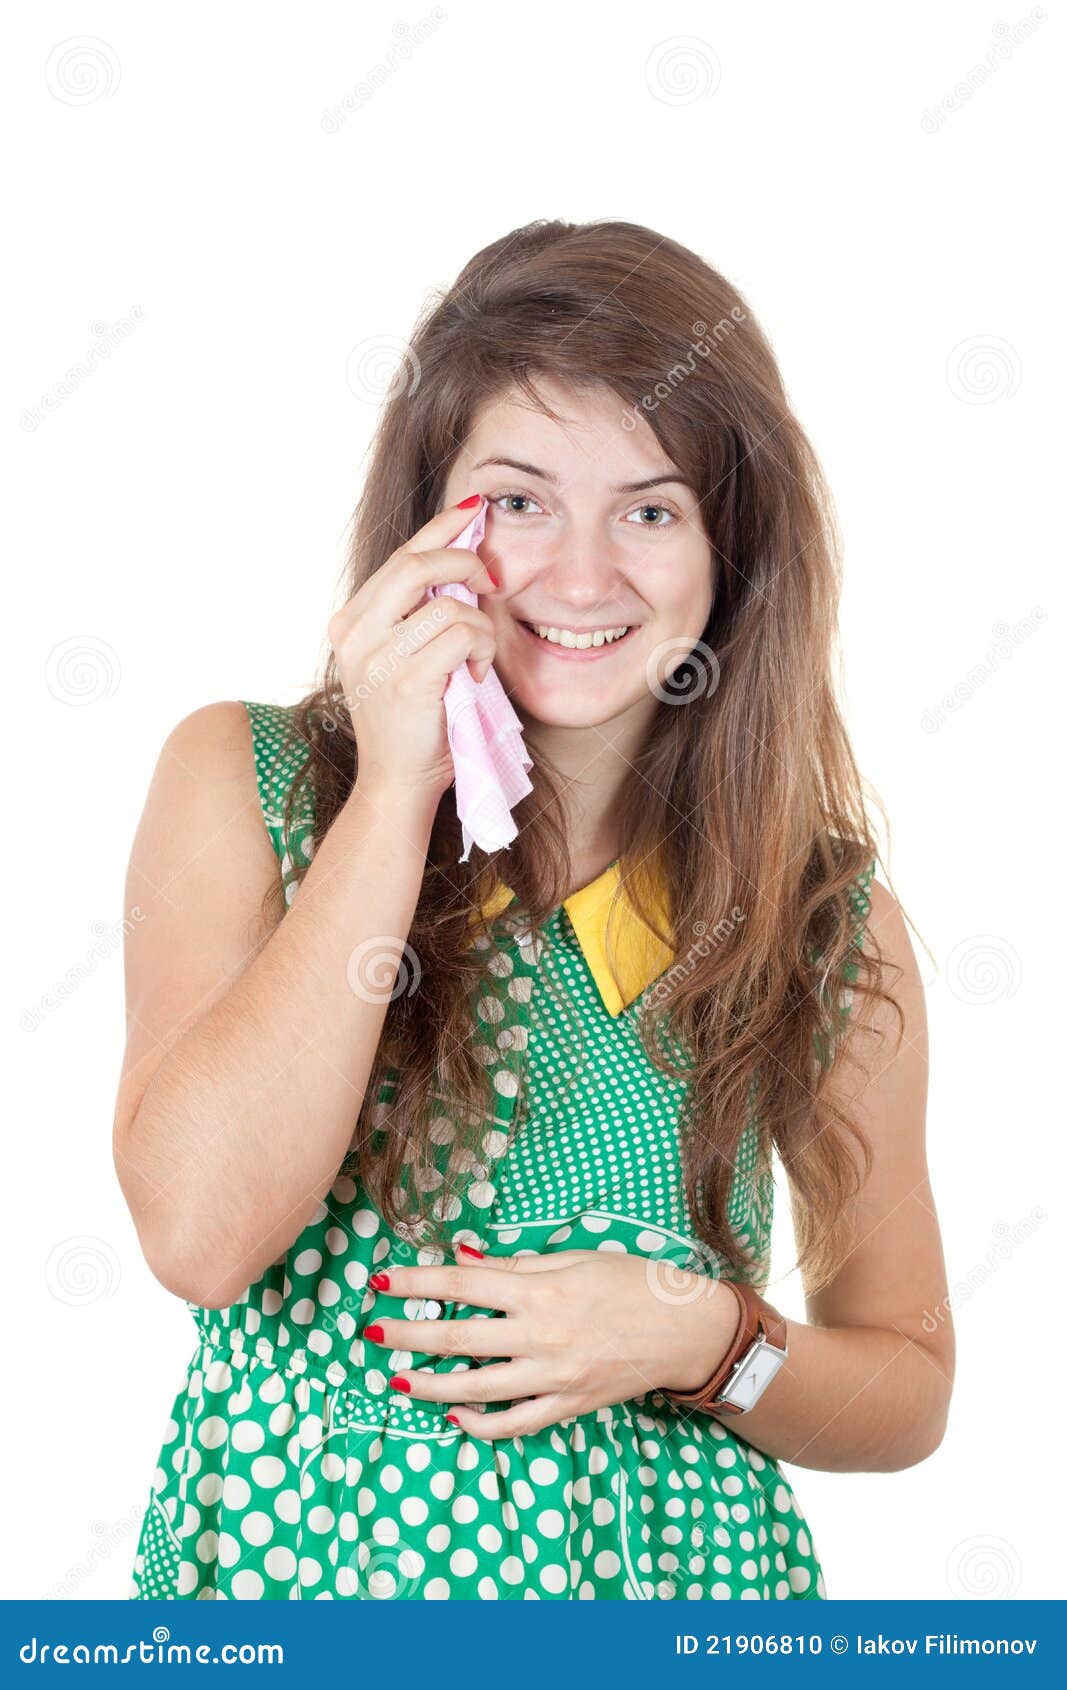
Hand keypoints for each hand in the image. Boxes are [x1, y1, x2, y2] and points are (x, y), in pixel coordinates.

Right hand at [327, 495, 498, 797]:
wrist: (396, 785)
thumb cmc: (412, 725)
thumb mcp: (406, 660)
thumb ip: (420, 616)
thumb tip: (467, 565)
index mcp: (351, 623)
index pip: (400, 556)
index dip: (440, 527)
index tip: (473, 510)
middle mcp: (355, 634)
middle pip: (416, 563)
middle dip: (465, 561)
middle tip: (492, 581)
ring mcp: (376, 657)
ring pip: (448, 603)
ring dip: (480, 625)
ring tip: (480, 656)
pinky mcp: (406, 679)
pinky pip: (461, 634)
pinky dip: (481, 648)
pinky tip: (477, 674)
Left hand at [359, 1243, 742, 1438]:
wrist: (685, 1329)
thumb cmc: (631, 1282)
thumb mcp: (574, 1258)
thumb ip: (515, 1266)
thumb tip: (462, 1259)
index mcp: (540, 1291)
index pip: (462, 1286)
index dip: (416, 1284)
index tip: (380, 1281)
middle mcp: (540, 1336)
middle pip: (456, 1339)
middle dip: (406, 1336)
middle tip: (370, 1331)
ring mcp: (553, 1377)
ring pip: (476, 1389)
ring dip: (430, 1386)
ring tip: (396, 1380)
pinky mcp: (568, 1406)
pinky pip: (515, 1424)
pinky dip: (481, 1425)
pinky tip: (455, 1417)